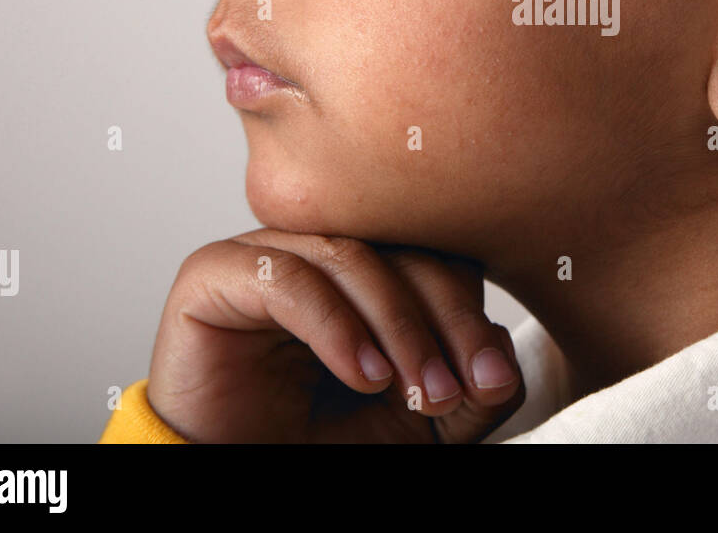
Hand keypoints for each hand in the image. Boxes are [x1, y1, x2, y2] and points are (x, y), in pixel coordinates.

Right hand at [145, 229, 524, 442]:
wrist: (230, 470)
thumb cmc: (319, 440)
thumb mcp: (416, 419)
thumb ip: (468, 388)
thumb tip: (501, 359)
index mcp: (373, 265)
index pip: (438, 256)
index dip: (470, 313)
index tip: (491, 379)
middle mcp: (323, 247)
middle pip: (403, 251)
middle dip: (443, 323)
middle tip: (459, 390)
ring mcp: (270, 250)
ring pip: (354, 259)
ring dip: (398, 329)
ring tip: (419, 391)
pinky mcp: (216, 272)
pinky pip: (288, 279)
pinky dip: (336, 326)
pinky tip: (364, 373)